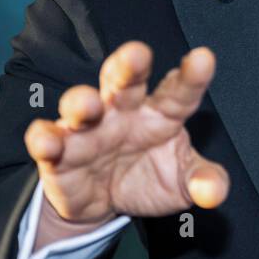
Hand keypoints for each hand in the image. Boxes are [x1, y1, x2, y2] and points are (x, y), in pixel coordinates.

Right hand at [23, 41, 228, 234]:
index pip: (180, 90)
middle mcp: (123, 112)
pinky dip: (43, 138)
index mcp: (162, 113)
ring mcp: (88, 130)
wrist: (105, 205)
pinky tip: (47, 141)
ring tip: (89, 103)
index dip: (192, 75)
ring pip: (81, 105)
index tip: (203, 58)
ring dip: (82, 101)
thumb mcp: (183, 183)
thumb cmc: (150, 176)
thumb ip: (205, 182)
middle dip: (128, 65)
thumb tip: (215, 192)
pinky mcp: (57, 154)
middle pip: (125, 81)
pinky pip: (46, 139)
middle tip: (137, 53)